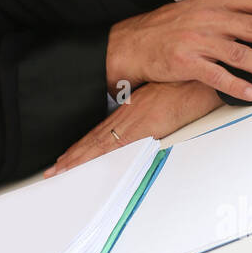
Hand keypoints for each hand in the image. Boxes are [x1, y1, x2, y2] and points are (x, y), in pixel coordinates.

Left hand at [44, 81, 220, 176]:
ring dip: (78, 159)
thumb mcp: (160, 99)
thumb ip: (146, 112)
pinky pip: (116, 147)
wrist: (199, 82)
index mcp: (129, 112)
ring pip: (99, 145)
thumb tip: (140, 121)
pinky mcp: (146, 130)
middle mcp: (128, 118)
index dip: (80, 147)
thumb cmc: (185, 87)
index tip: (64, 158)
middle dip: (72, 158)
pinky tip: (87, 164)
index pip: (98, 133)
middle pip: (93, 141)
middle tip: (53, 170)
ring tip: (60, 170)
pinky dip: (98, 156)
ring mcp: (135, 125)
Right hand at [106, 0, 251, 103]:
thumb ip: (229, 10)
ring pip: (239, 53)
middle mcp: (209, 19)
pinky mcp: (186, 63)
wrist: (134, 42)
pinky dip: (235, 85)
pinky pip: (216, 76)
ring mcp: (198, 42)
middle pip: (251, 26)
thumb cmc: (170, 26)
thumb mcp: (199, 8)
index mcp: (215, 2)